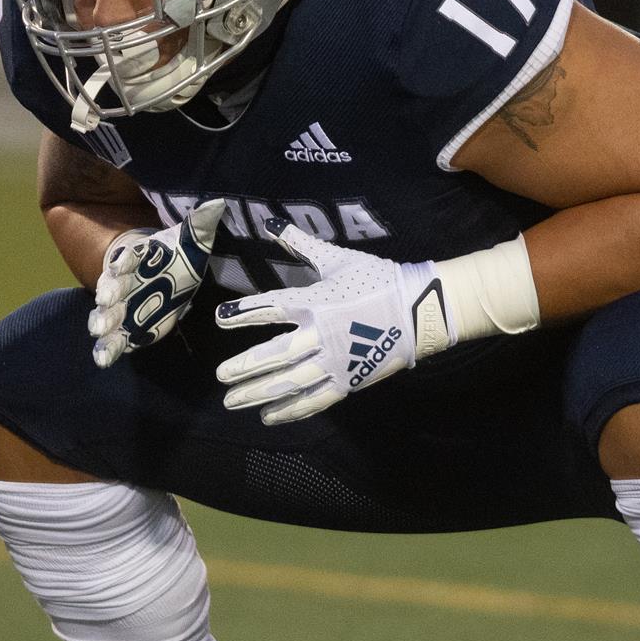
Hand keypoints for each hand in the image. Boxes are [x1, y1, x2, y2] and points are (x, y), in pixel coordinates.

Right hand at [89, 199, 227, 368]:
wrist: (166, 276)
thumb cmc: (176, 257)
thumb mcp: (190, 241)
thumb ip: (200, 225)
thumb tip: (217, 204)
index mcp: (137, 258)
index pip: (128, 256)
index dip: (124, 259)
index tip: (121, 263)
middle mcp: (123, 282)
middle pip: (112, 286)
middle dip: (108, 293)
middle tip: (106, 301)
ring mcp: (122, 307)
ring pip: (107, 313)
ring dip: (103, 322)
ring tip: (99, 332)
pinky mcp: (126, 329)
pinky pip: (113, 339)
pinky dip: (107, 348)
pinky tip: (103, 360)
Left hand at [214, 221, 451, 424]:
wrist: (418, 309)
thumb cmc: (378, 278)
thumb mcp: (337, 259)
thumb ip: (301, 244)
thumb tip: (271, 224)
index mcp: (317, 302)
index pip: (272, 308)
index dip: (244, 314)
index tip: (221, 318)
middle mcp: (322, 335)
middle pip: (276, 355)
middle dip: (245, 367)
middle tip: (220, 376)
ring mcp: (335, 361)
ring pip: (290, 382)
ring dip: (259, 393)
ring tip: (233, 401)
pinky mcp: (348, 381)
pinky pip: (314, 400)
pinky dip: (290, 410)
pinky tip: (268, 416)